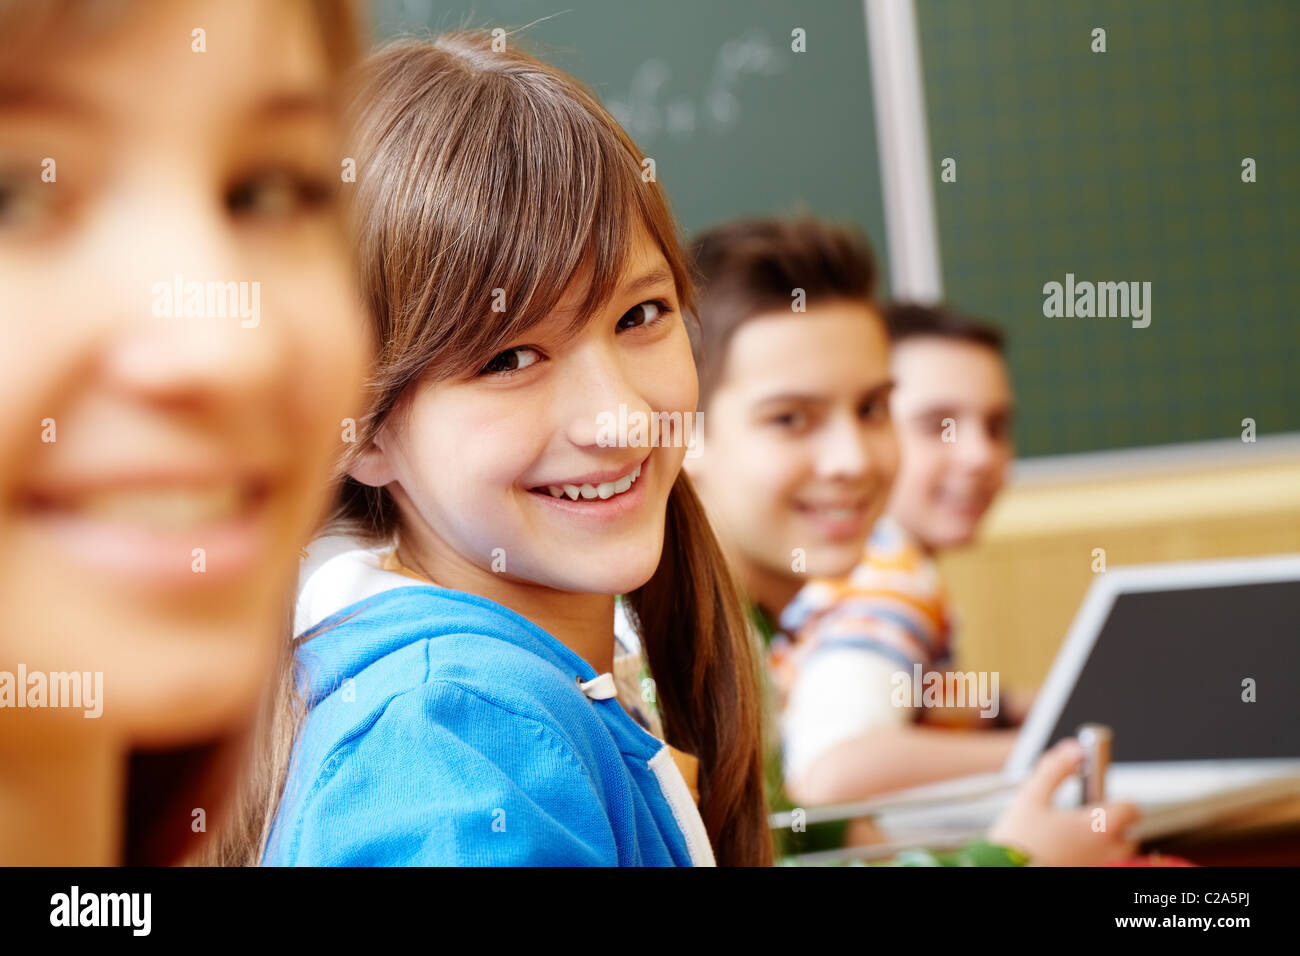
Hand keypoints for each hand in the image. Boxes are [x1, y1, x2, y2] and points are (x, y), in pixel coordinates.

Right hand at [989, 738, 1139, 865]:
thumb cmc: (1019, 842)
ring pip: (1110, 852)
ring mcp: (1093, 867)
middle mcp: (1102, 852)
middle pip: (1126, 836)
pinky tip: (1060, 846)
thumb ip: (1055, 769)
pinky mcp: (1080, 874)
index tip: (1097, 787)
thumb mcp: (1031, 797)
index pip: (1130, 809)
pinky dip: (1085, 853)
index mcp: (1097, 828)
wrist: (1005, 872)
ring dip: (1098, 839)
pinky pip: (1093, 862)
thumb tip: (1072, 750)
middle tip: (1086, 811)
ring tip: (1069, 830)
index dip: (1116, 795)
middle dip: (1112, 821)